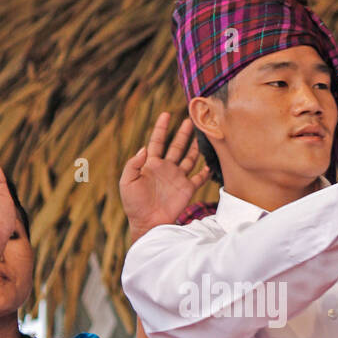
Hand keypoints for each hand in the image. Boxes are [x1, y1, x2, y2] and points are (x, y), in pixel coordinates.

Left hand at [120, 112, 207, 237]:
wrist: (147, 223)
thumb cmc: (133, 204)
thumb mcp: (127, 182)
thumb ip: (133, 165)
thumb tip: (143, 148)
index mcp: (151, 165)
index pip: (157, 142)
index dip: (161, 128)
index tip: (166, 114)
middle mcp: (166, 168)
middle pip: (176, 146)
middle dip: (183, 133)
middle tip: (190, 119)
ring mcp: (177, 178)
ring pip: (189, 158)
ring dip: (195, 148)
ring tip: (202, 135)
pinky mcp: (186, 189)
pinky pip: (198, 178)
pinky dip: (205, 171)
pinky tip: (209, 163)